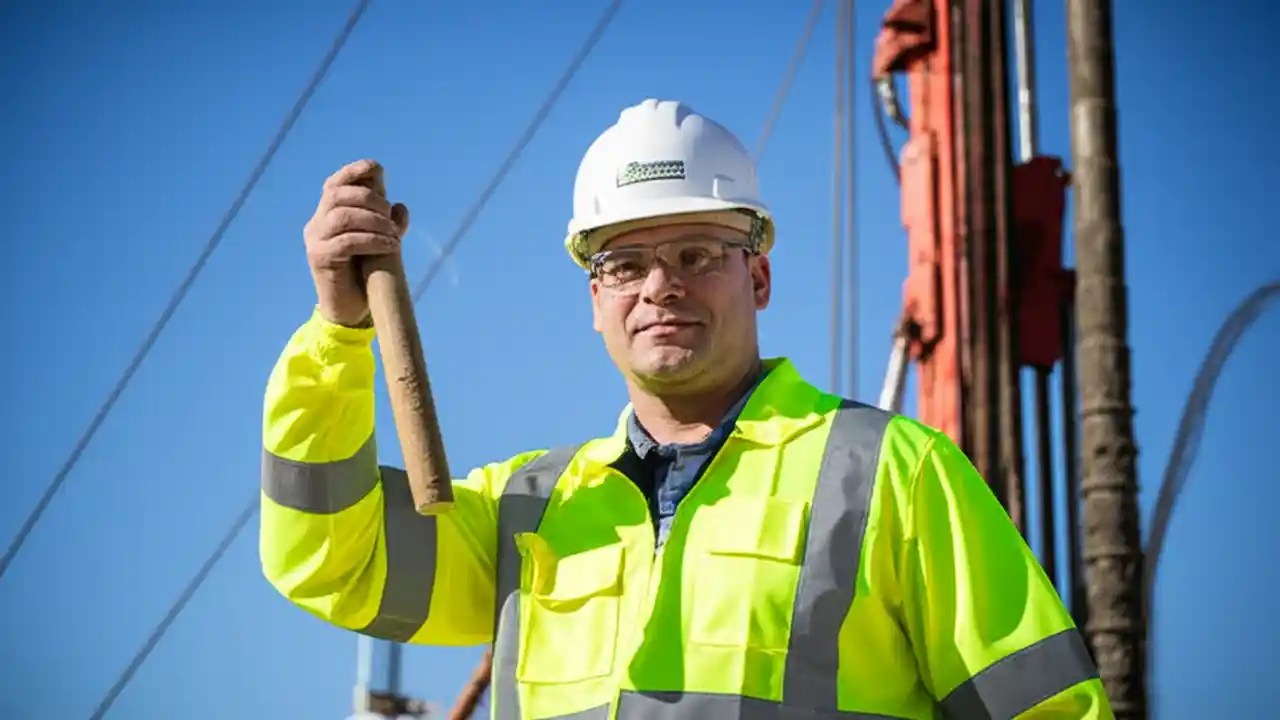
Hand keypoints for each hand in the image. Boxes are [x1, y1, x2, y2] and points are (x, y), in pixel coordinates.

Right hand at [304, 159, 410, 326]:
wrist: (352, 311)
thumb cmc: (366, 274)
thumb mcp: (380, 243)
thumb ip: (388, 224)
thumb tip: (400, 206)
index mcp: (327, 215)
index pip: (334, 184)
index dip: (353, 171)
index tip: (376, 168)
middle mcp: (317, 224)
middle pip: (338, 195)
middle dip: (370, 200)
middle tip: (391, 219)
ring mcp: (315, 240)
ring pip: (342, 216)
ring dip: (374, 221)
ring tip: (393, 235)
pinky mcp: (319, 258)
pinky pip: (346, 241)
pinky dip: (372, 240)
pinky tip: (391, 246)